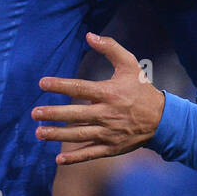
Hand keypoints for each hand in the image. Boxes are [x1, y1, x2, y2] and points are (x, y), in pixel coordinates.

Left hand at [34, 33, 165, 164]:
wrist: (162, 119)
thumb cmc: (142, 89)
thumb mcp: (130, 64)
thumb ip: (110, 48)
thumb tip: (89, 36)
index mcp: (109, 93)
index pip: (80, 88)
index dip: (60, 85)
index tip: (42, 83)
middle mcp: (106, 113)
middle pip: (75, 114)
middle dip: (53, 114)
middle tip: (34, 113)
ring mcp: (108, 132)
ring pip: (79, 135)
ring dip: (58, 135)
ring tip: (39, 133)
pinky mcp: (111, 147)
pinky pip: (91, 153)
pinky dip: (75, 158)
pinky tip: (59, 159)